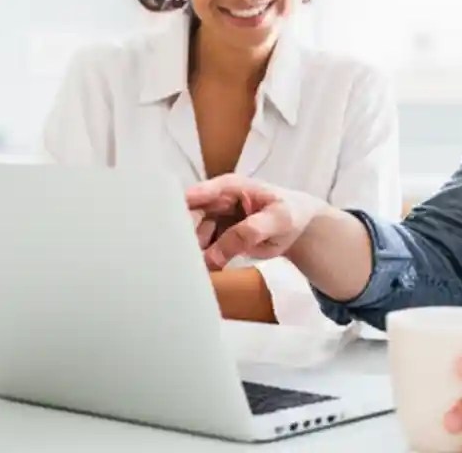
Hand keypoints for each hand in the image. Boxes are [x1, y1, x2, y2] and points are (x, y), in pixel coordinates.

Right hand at [185, 174, 327, 270]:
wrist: (297, 226)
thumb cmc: (289, 214)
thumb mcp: (277, 220)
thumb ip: (249, 232)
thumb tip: (214, 256)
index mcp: (229, 187)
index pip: (197, 195)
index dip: (177, 209)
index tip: (164, 229)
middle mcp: (215, 201)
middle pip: (187, 218)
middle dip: (182, 239)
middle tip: (180, 262)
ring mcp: (213, 221)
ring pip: (191, 238)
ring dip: (191, 254)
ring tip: (190, 271)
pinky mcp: (215, 239)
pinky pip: (201, 251)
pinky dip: (200, 262)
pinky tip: (200, 273)